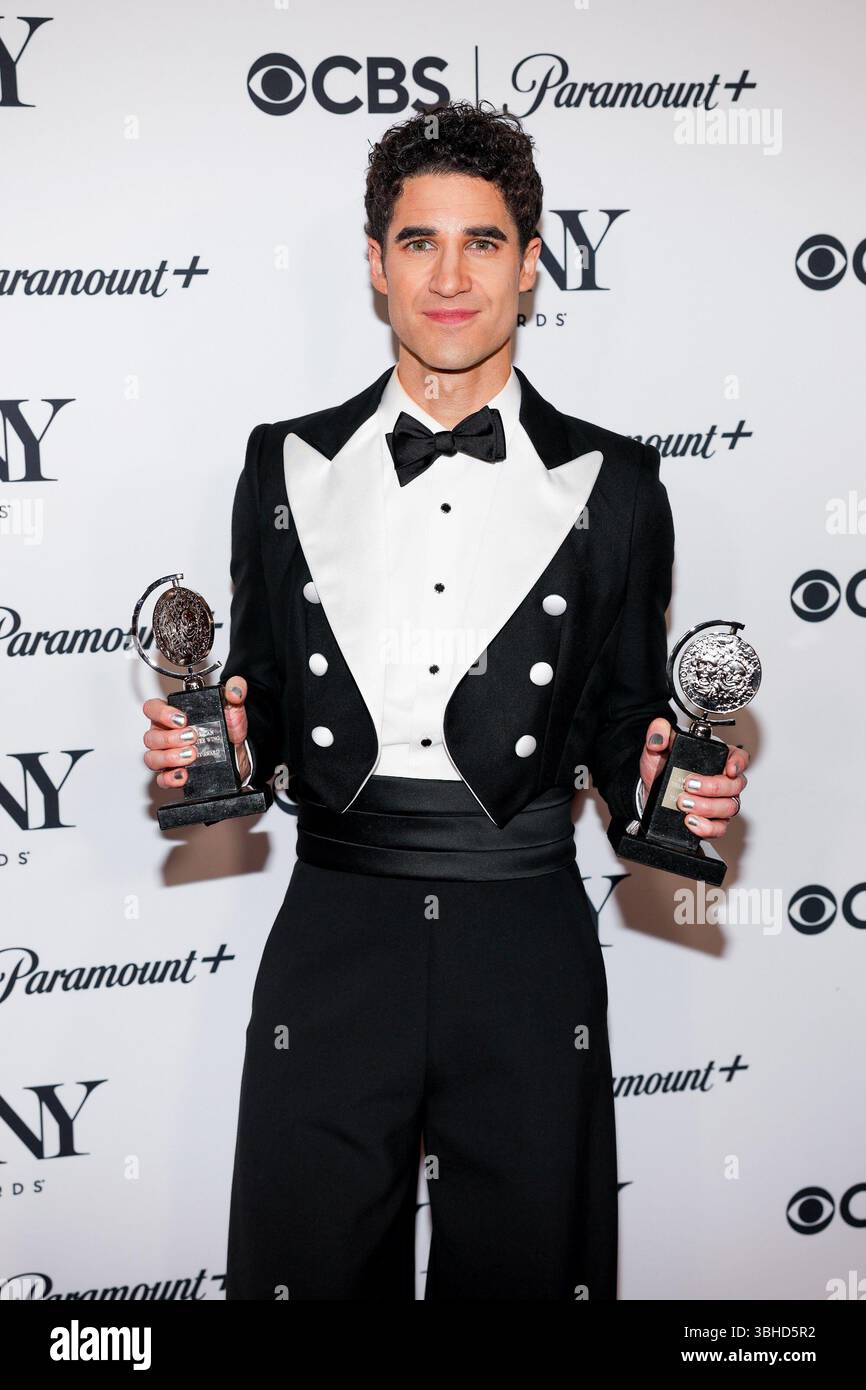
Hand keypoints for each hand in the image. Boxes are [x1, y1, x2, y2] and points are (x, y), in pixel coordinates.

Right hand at [142, 674, 249, 789]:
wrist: (238, 756)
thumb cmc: (228, 730)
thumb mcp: (233, 709)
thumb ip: (235, 693)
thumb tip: (235, 689)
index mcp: (172, 716)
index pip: (152, 708)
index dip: (161, 713)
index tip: (182, 719)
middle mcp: (165, 735)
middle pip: (151, 736)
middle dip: (170, 738)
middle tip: (192, 738)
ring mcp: (167, 755)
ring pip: (152, 758)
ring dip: (169, 757)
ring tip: (191, 755)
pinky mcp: (173, 774)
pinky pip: (161, 779)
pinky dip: (170, 778)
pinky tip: (183, 774)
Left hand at [639, 717, 749, 839]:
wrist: (650, 792)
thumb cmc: (661, 769)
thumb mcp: (656, 748)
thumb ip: (658, 734)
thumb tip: (659, 736)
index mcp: (716, 760)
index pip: (739, 758)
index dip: (739, 763)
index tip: (729, 768)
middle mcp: (723, 782)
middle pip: (735, 785)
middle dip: (713, 787)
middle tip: (689, 785)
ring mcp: (720, 803)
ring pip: (729, 807)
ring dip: (706, 807)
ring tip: (683, 804)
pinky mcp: (712, 822)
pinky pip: (719, 828)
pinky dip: (706, 827)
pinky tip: (691, 821)